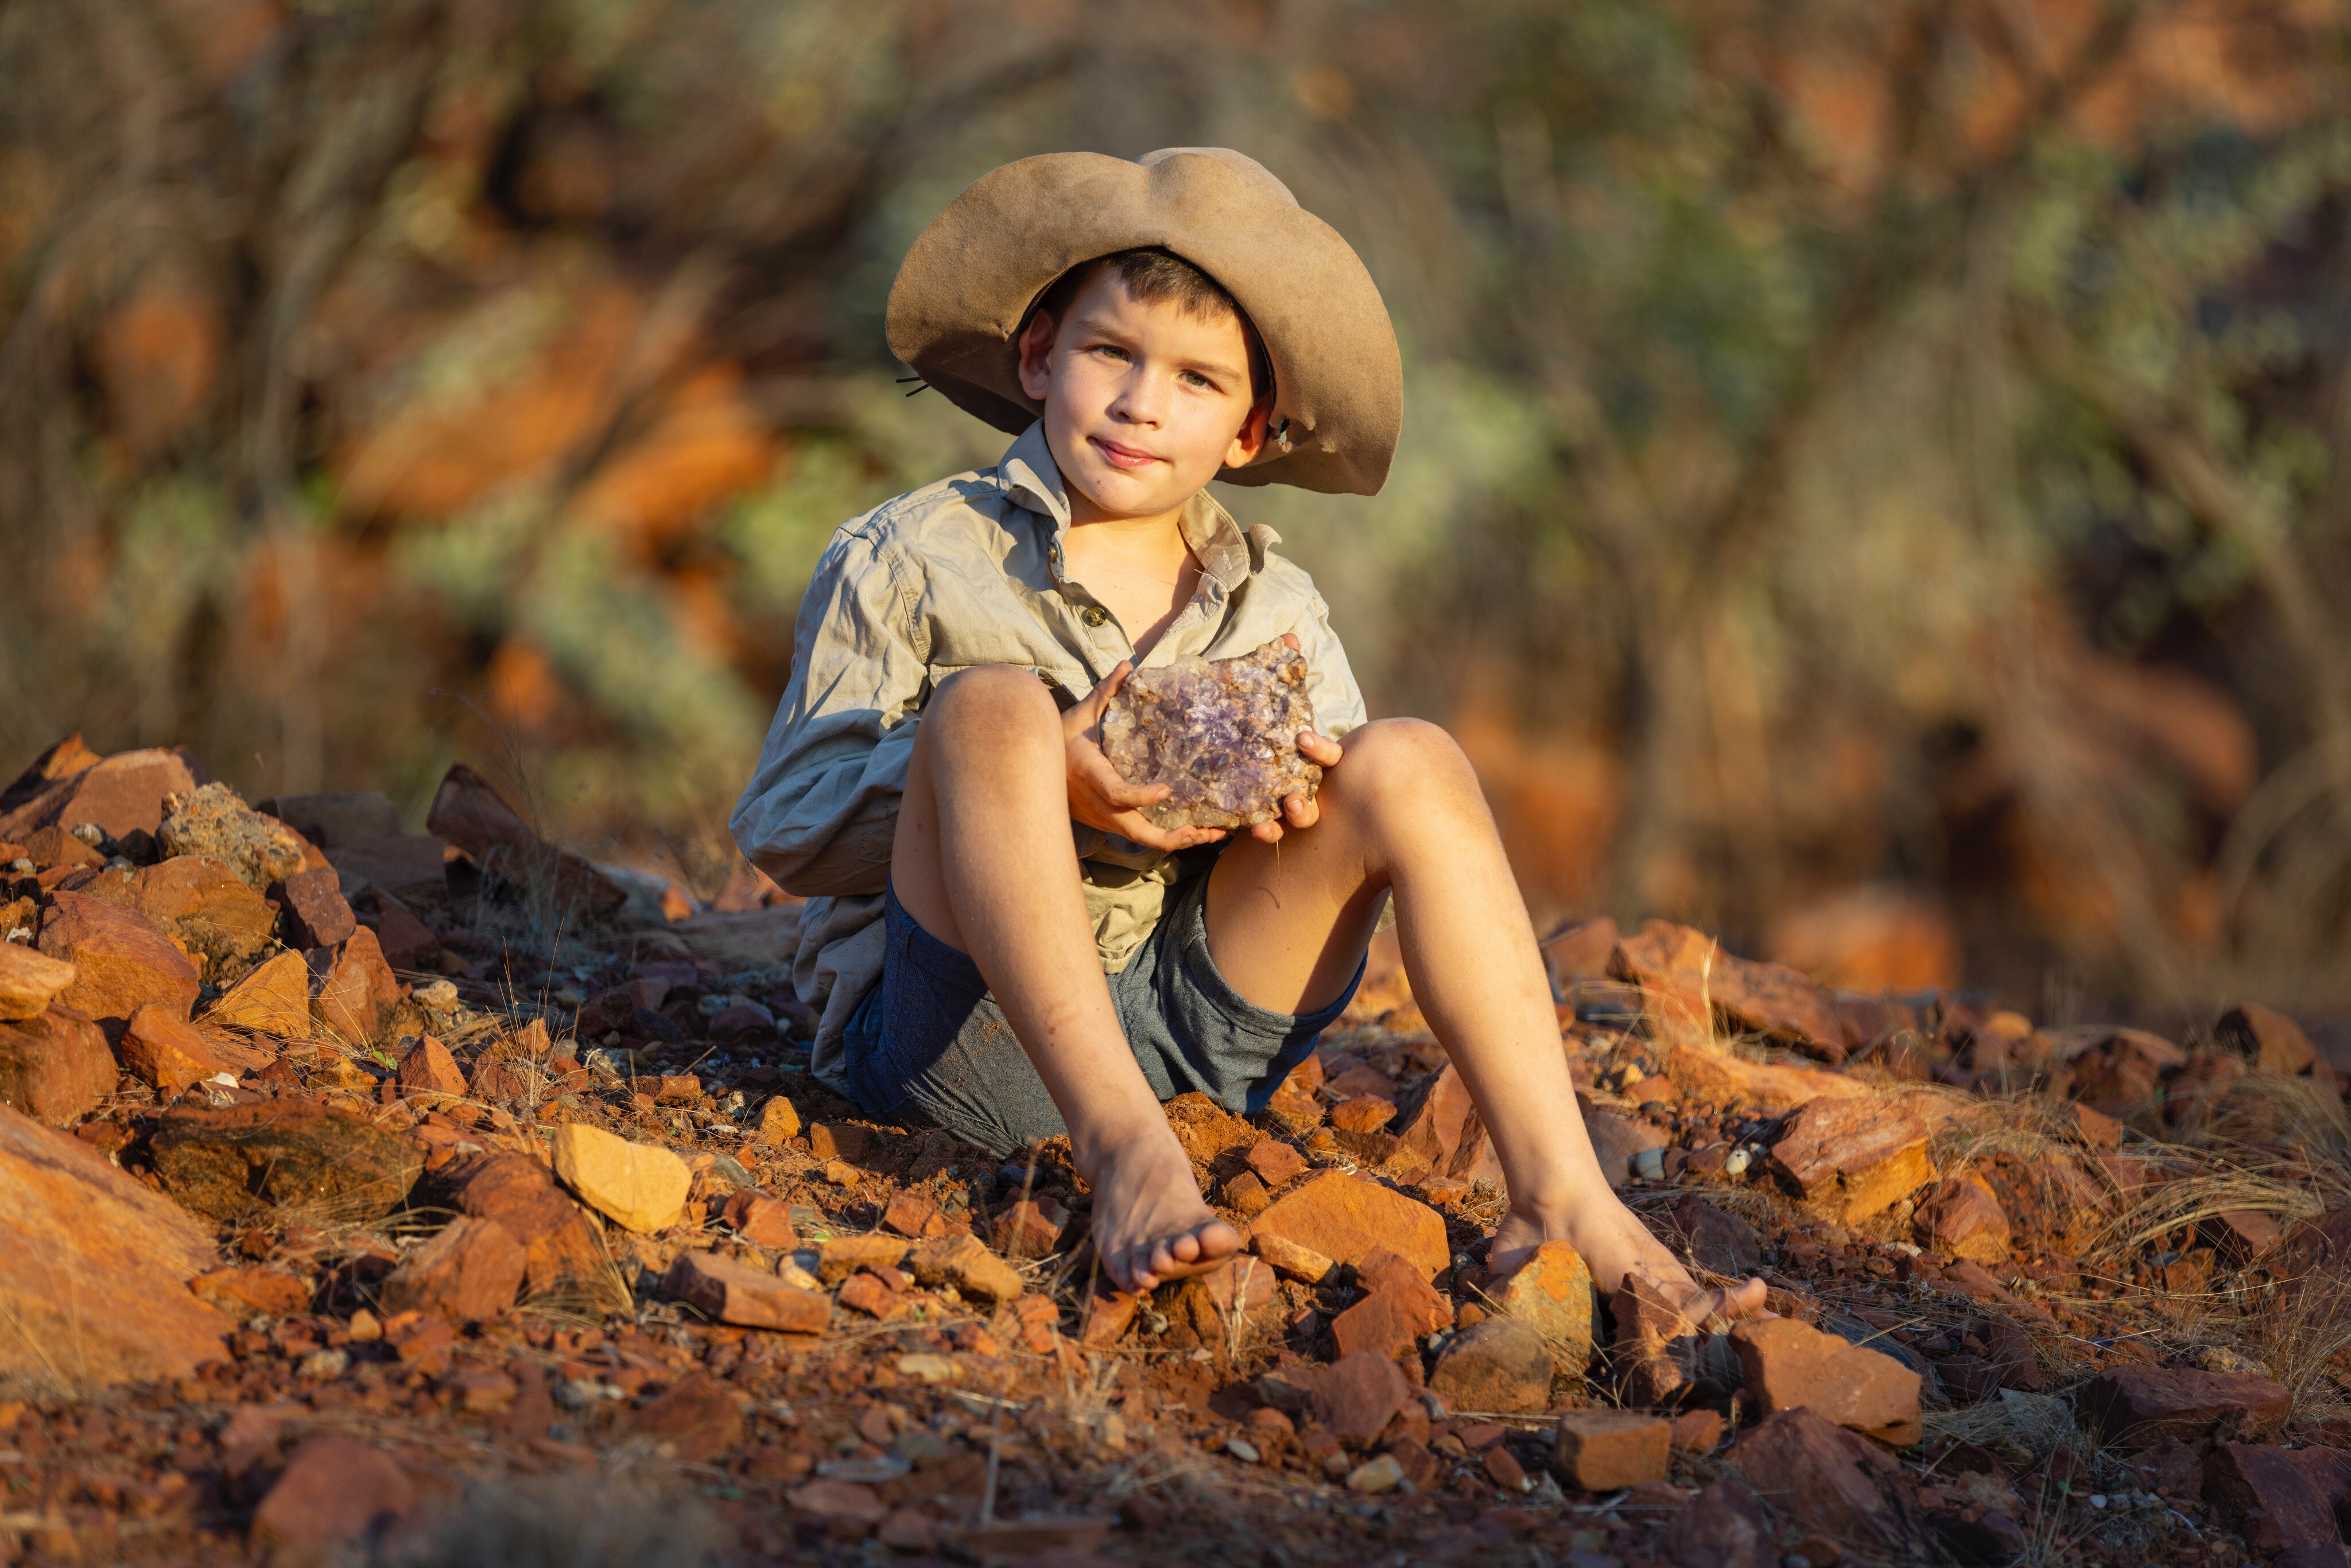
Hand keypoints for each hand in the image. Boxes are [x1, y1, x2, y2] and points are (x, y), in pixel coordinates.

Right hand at [1063, 662, 1229, 853]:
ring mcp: (1102, 818)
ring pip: (1140, 839)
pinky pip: (1137, 834)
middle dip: (1172, 837)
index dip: (1142, 797)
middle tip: (1206, 831)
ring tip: (1212, 833)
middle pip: (1135, 832)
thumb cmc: (1059, 739)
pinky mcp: (1107, 823)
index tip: (1167, 789)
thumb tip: (1128, 666)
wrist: (1029, 772)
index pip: (1117, 794)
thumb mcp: (1080, 714)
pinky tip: (1193, 828)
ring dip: (1177, 839)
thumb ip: (1105, 692)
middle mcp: (1097, 804)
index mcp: (1091, 774)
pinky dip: (1165, 835)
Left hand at [1247, 634, 1338, 845]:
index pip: (1326, 756)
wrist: (1227, 744)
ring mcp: (1280, 805)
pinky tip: (1240, 829)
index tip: (1303, 739)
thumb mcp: (1269, 698)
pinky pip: (1259, 830)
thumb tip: (1291, 637)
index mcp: (1311, 757)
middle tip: (1292, 800)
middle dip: (1305, 806)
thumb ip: (1282, 669)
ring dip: (1279, 827)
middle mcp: (1301, 784)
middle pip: (1312, 804)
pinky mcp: (1254, 816)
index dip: (1320, 750)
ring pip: (1289, 825)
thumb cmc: (1263, 720)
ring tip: (1264, 827)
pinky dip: (1253, 832)